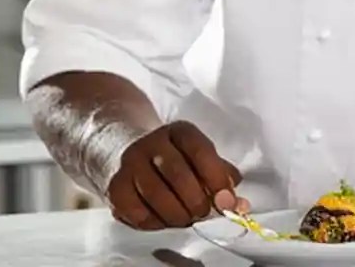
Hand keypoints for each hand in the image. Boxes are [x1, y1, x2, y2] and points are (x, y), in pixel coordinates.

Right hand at [105, 121, 249, 230]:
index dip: (216, 178)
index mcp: (180, 132)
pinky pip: (135, 210)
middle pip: (178, 174)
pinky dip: (154, 221)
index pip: (200, 151)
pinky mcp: (114, 185)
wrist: (124, 152)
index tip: (225, 200)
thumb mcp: (201, 159)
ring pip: (155, 193)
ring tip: (187, 219)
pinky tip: (163, 220)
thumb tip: (239, 204)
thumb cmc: (175, 159)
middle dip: (196, 200)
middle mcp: (152, 143)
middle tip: (203, 213)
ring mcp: (130, 163)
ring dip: (177, 213)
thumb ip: (222, 179)